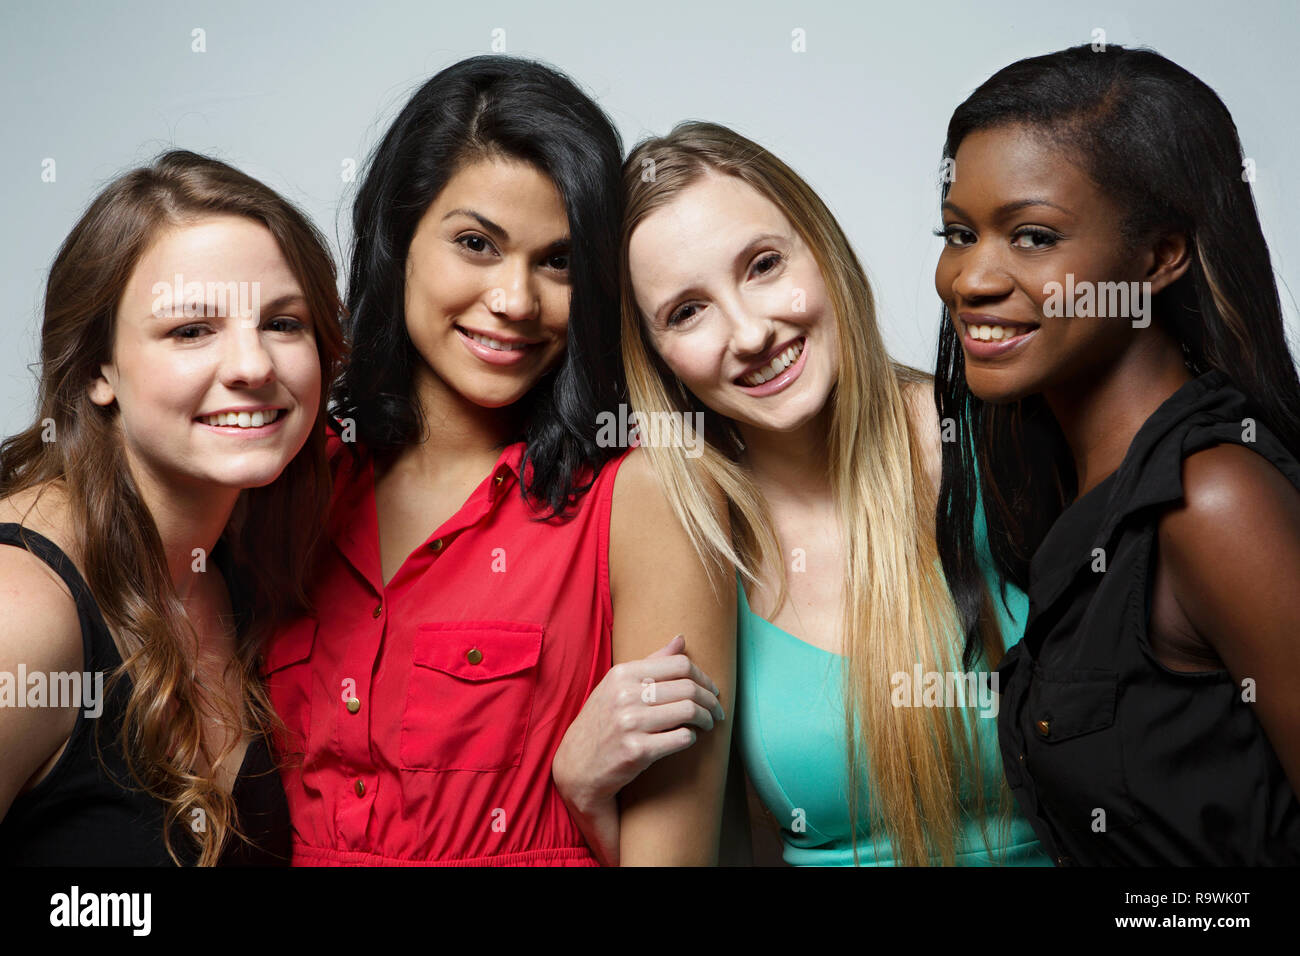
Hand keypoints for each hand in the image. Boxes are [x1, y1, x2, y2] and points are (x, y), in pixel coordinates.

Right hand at [552, 634, 724, 863]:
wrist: (576, 766)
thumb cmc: (602, 722)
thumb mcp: (617, 686)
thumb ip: (651, 662)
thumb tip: (681, 639)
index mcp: (622, 674)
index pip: (679, 665)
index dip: (703, 677)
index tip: (711, 689)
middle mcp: (625, 695)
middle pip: (688, 688)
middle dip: (710, 700)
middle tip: (717, 710)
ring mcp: (630, 723)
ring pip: (688, 711)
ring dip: (707, 718)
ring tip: (709, 723)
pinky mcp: (636, 751)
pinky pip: (680, 738)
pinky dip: (691, 737)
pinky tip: (689, 738)